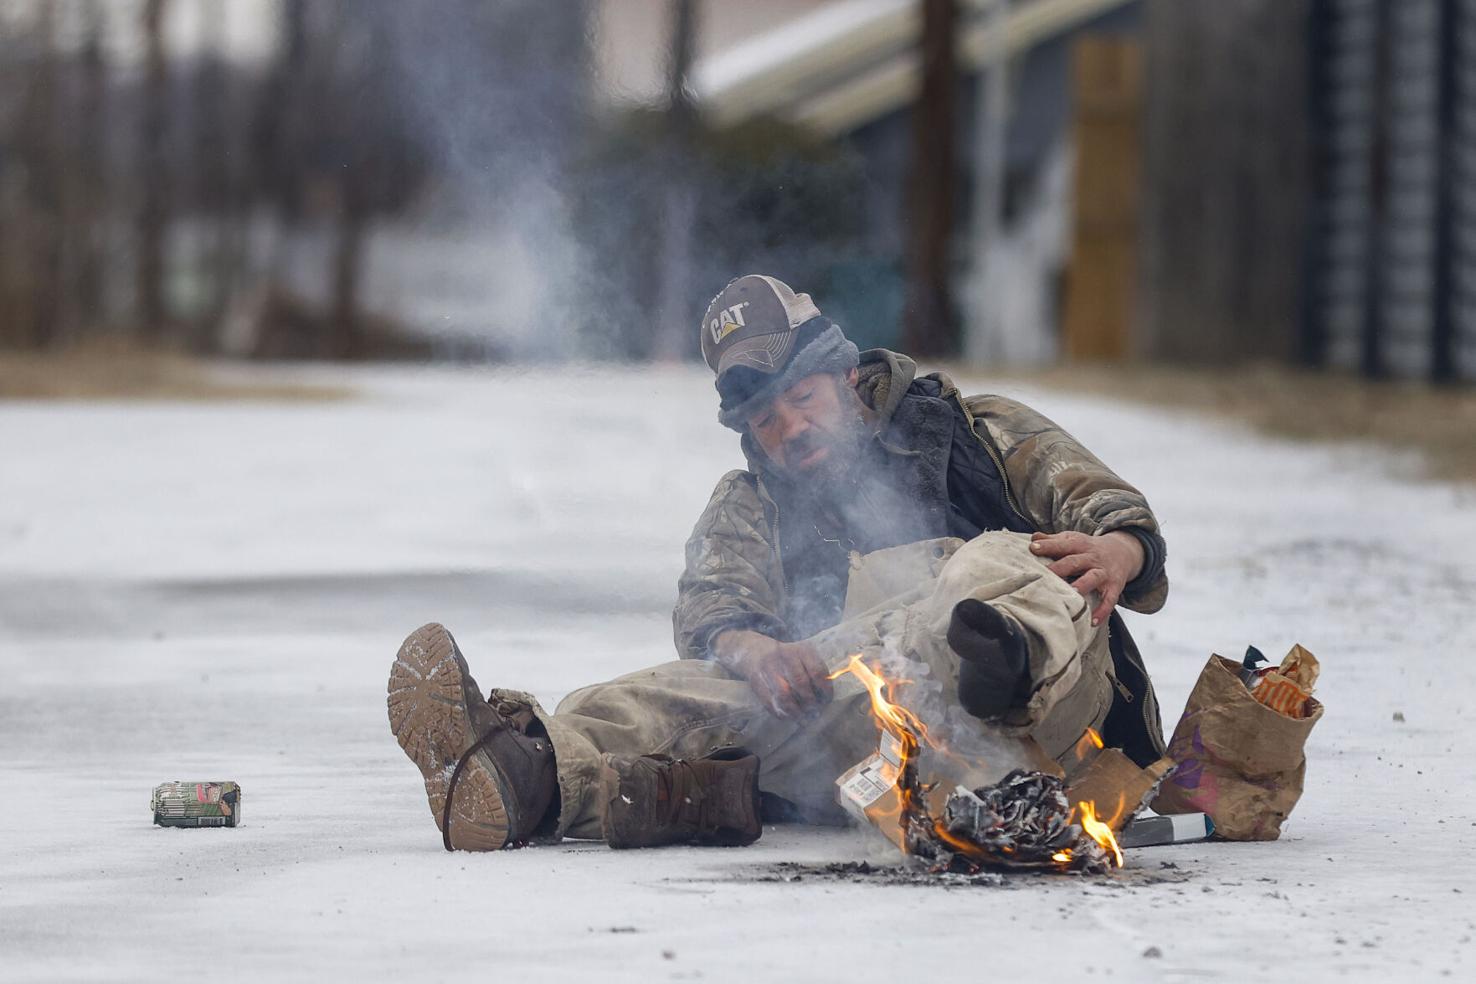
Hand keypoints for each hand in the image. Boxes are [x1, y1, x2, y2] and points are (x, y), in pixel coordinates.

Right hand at [711, 630, 832, 718]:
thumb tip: (825, 699)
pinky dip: (782, 714)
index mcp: (801, 650)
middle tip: (815, 712)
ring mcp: (768, 670)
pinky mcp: (757, 683)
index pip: (817, 672)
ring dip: (796, 712)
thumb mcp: (804, 658)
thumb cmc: (788, 660)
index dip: (824, 690)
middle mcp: (784, 657)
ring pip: (784, 696)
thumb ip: (816, 674)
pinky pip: (771, 704)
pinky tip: (789, 717)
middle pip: (801, 684)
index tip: (827, 700)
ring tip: (803, 719)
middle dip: (810, 703)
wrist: (755, 652)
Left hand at [1029, 530, 1143, 626]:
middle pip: (1075, 561)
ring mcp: (1103, 573)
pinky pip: (1109, 600)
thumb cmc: (1089, 548)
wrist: (1123, 551)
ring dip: (1082, 585)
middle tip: (1045, 573)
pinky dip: (1102, 611)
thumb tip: (1034, 537)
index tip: (1033, 547)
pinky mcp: (1114, 587)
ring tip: (1072, 593)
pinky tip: (1093, 621)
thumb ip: (1054, 540)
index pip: (1063, 544)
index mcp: (1079, 544)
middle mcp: (1092, 558)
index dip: (1048, 546)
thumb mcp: (1073, 540)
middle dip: (1060, 567)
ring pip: (1092, 578)